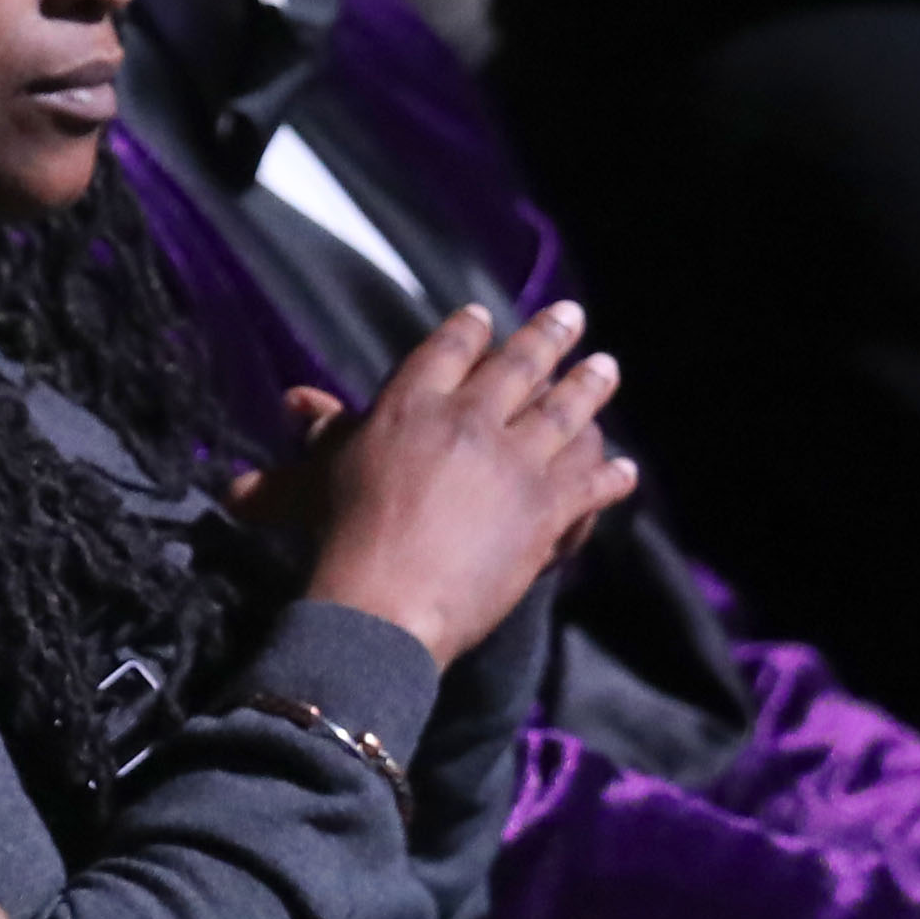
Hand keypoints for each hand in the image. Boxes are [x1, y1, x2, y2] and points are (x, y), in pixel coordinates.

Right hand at [243, 298, 643, 666]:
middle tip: (572, 314)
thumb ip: (314, 436)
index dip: (470, 331)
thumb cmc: (340, 541)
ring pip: (566, 412)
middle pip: (520, 366)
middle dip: (549, 336)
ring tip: (607, 367)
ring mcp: (516, 461)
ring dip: (591, 388)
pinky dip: (611, 476)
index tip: (486, 316)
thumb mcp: (316, 478)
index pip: (448, 351)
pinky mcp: (547, 508)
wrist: (385, 603)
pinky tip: (626, 471)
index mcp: (412, 405)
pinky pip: (590, 482)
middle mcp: (471, 420)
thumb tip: (294, 401)